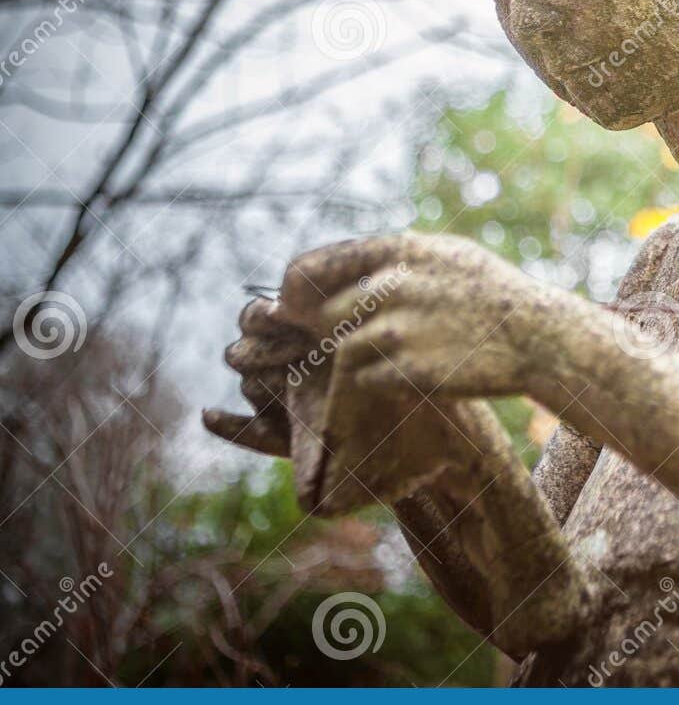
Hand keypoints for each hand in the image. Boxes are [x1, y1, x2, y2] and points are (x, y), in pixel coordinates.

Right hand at [205, 282, 495, 514]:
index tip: (280, 312)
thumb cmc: (417, 372)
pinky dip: (230, 427)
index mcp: (311, 334)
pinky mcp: (290, 439)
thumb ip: (363, 304)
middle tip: (283, 347)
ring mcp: (290, 403)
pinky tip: (211, 415)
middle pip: (246, 348)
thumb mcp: (390, 335)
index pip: (260, 316)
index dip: (263, 314)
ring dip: (260, 380)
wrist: (441, 429)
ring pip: (250, 383)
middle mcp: (294, 365)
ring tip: (285, 380)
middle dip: (257, 345)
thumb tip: (353, 265)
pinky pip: (250, 433)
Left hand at [274, 232, 585, 403]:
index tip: (290, 303)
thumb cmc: (494, 295)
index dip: (295, 288)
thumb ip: (396, 260)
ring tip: (401, 355)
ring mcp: (400, 329)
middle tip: (359, 338)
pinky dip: (383, 380)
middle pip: (328, 314)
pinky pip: (368, 379)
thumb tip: (338, 273)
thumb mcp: (448, 256)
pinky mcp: (408, 369)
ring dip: (363, 357)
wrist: (539, 335)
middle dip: (334, 330)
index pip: (317, 266)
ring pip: (345, 349)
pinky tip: (415, 373)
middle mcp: (394, 285)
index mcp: (401, 251)